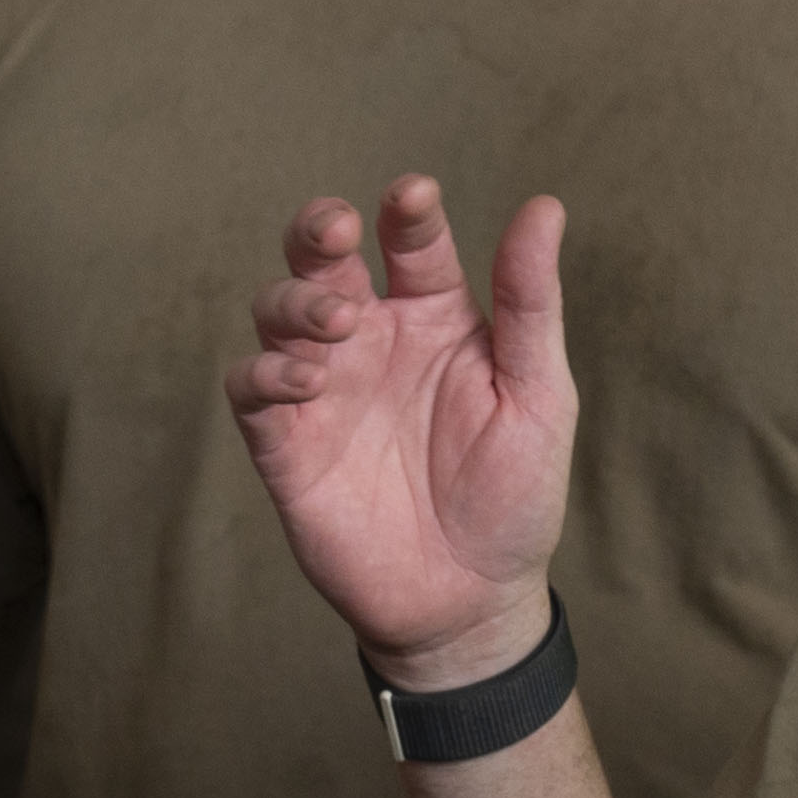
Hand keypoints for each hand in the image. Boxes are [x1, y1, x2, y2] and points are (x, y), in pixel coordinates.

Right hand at [227, 175, 577, 685]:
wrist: (473, 601)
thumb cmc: (514, 496)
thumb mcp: (537, 394)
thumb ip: (530, 302)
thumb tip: (544, 205)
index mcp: (434, 318)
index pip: (412, 243)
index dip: (408, 212)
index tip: (413, 197)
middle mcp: (371, 341)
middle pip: (322, 257)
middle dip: (318, 228)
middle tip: (337, 228)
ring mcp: (324, 390)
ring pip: (277, 311)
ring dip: (298, 301)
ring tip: (340, 321)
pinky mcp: (286, 445)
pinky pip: (252, 389)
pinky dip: (267, 371)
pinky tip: (308, 379)